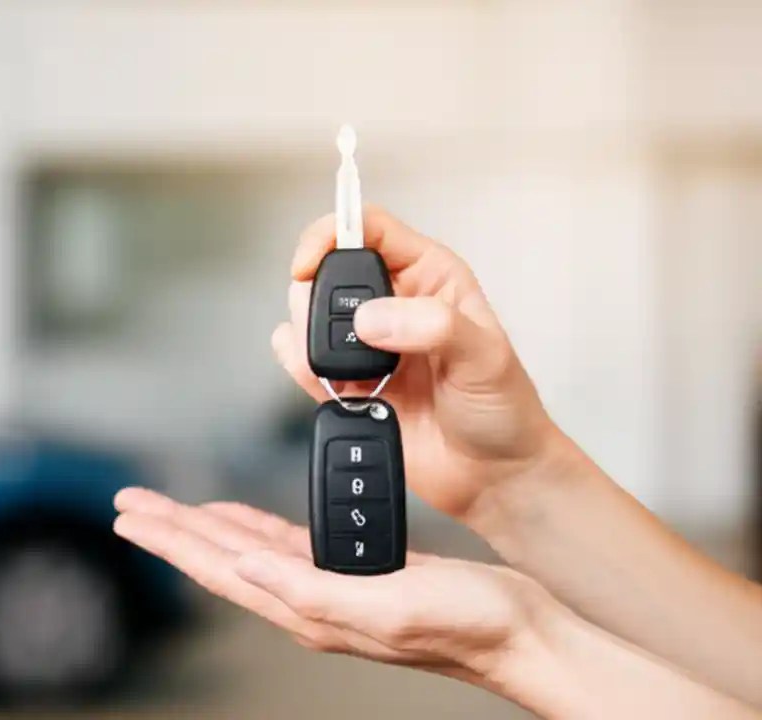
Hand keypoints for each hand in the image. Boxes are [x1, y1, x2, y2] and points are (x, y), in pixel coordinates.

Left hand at [114, 488, 553, 686]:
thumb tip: (245, 566)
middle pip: (218, 558)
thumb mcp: (386, 605)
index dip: (169, 541)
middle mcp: (307, 602)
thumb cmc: (465, 624)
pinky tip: (240, 519)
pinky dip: (253, 526)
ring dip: (203, 527)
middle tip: (129, 503)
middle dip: (170, 529)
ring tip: (168, 510)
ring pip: (245, 549)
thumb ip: (310, 590)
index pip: (217, 570)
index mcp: (306, 610)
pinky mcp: (352, 572)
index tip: (129, 516)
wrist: (519, 632)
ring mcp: (327, 588)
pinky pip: (284, 544)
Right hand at [275, 206, 561, 518]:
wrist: (493, 477)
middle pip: (326, 269)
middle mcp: (393, 303)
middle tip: (338, 331)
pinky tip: (328, 383)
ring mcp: (366, 344)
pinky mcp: (346, 382)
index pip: (368, 228)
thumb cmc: (505, 411)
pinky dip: (300, 368)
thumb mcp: (485, 356)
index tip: (308, 263)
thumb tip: (370, 318)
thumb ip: (432, 326)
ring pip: (306, 315)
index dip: (331, 234)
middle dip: (314, 294)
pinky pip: (302, 362)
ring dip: (308, 337)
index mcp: (429, 276)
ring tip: (346, 366)